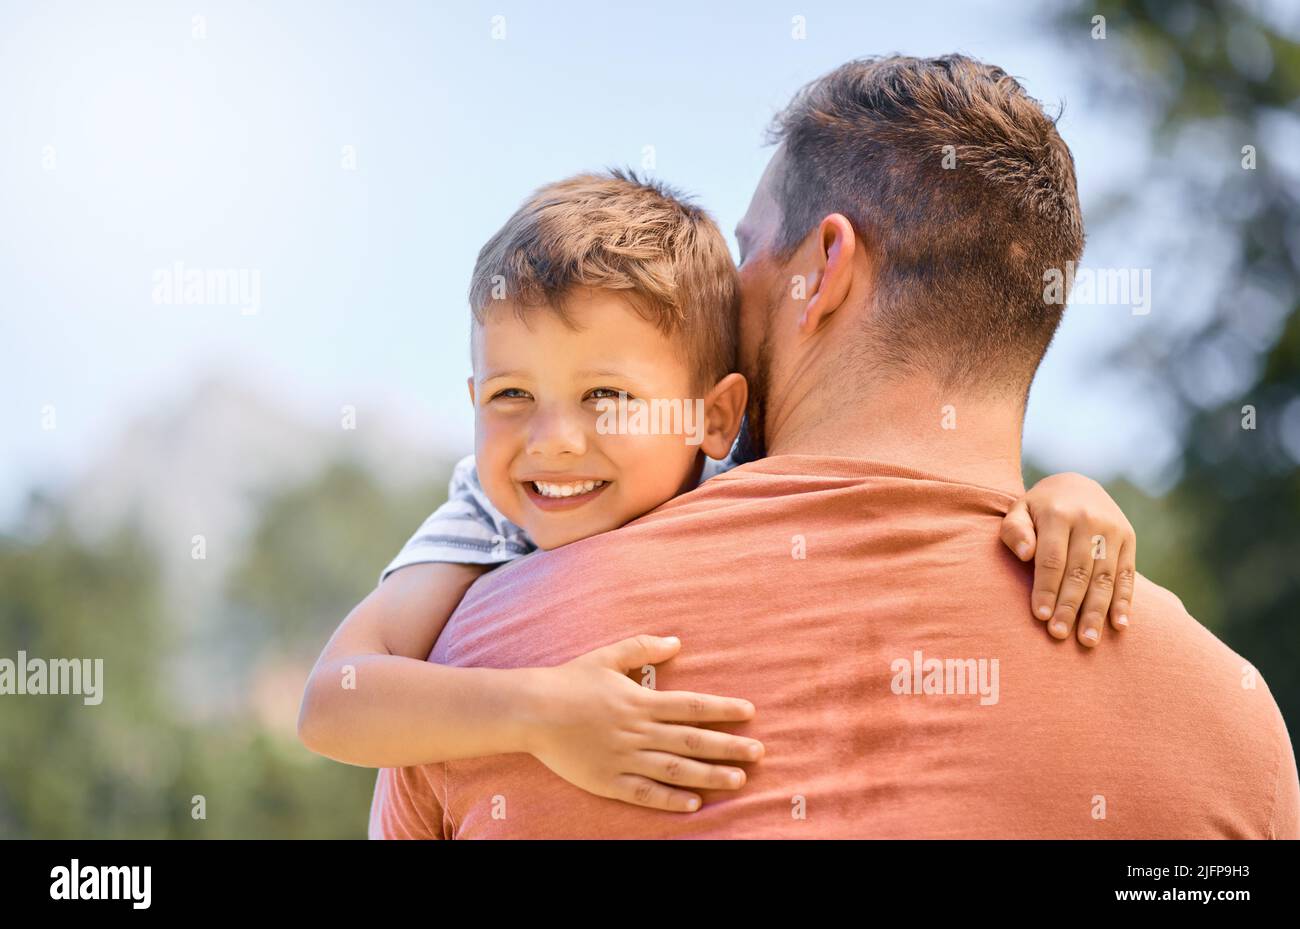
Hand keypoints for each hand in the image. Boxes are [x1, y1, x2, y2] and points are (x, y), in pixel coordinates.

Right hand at [522, 635, 763, 811]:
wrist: (530, 710)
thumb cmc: (568, 681)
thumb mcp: (607, 656)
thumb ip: (643, 648)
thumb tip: (677, 641)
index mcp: (641, 700)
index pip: (692, 706)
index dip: (723, 709)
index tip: (750, 714)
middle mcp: (638, 730)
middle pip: (692, 739)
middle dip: (729, 746)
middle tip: (760, 752)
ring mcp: (624, 757)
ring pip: (675, 768)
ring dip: (709, 774)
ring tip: (738, 779)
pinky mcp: (608, 780)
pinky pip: (644, 792)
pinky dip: (670, 800)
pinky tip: (694, 804)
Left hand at [1000, 472, 1136, 646]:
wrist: (1077, 485)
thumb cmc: (1039, 509)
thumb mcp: (1019, 510)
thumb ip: (1015, 530)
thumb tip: (1025, 555)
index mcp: (1059, 513)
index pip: (1052, 559)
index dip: (1047, 589)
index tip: (1041, 616)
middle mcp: (1090, 520)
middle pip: (1079, 571)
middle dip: (1070, 606)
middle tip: (1060, 634)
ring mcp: (1113, 530)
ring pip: (1105, 577)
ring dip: (1097, 611)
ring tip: (1088, 640)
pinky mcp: (1130, 539)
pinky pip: (1127, 575)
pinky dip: (1125, 601)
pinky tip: (1119, 625)